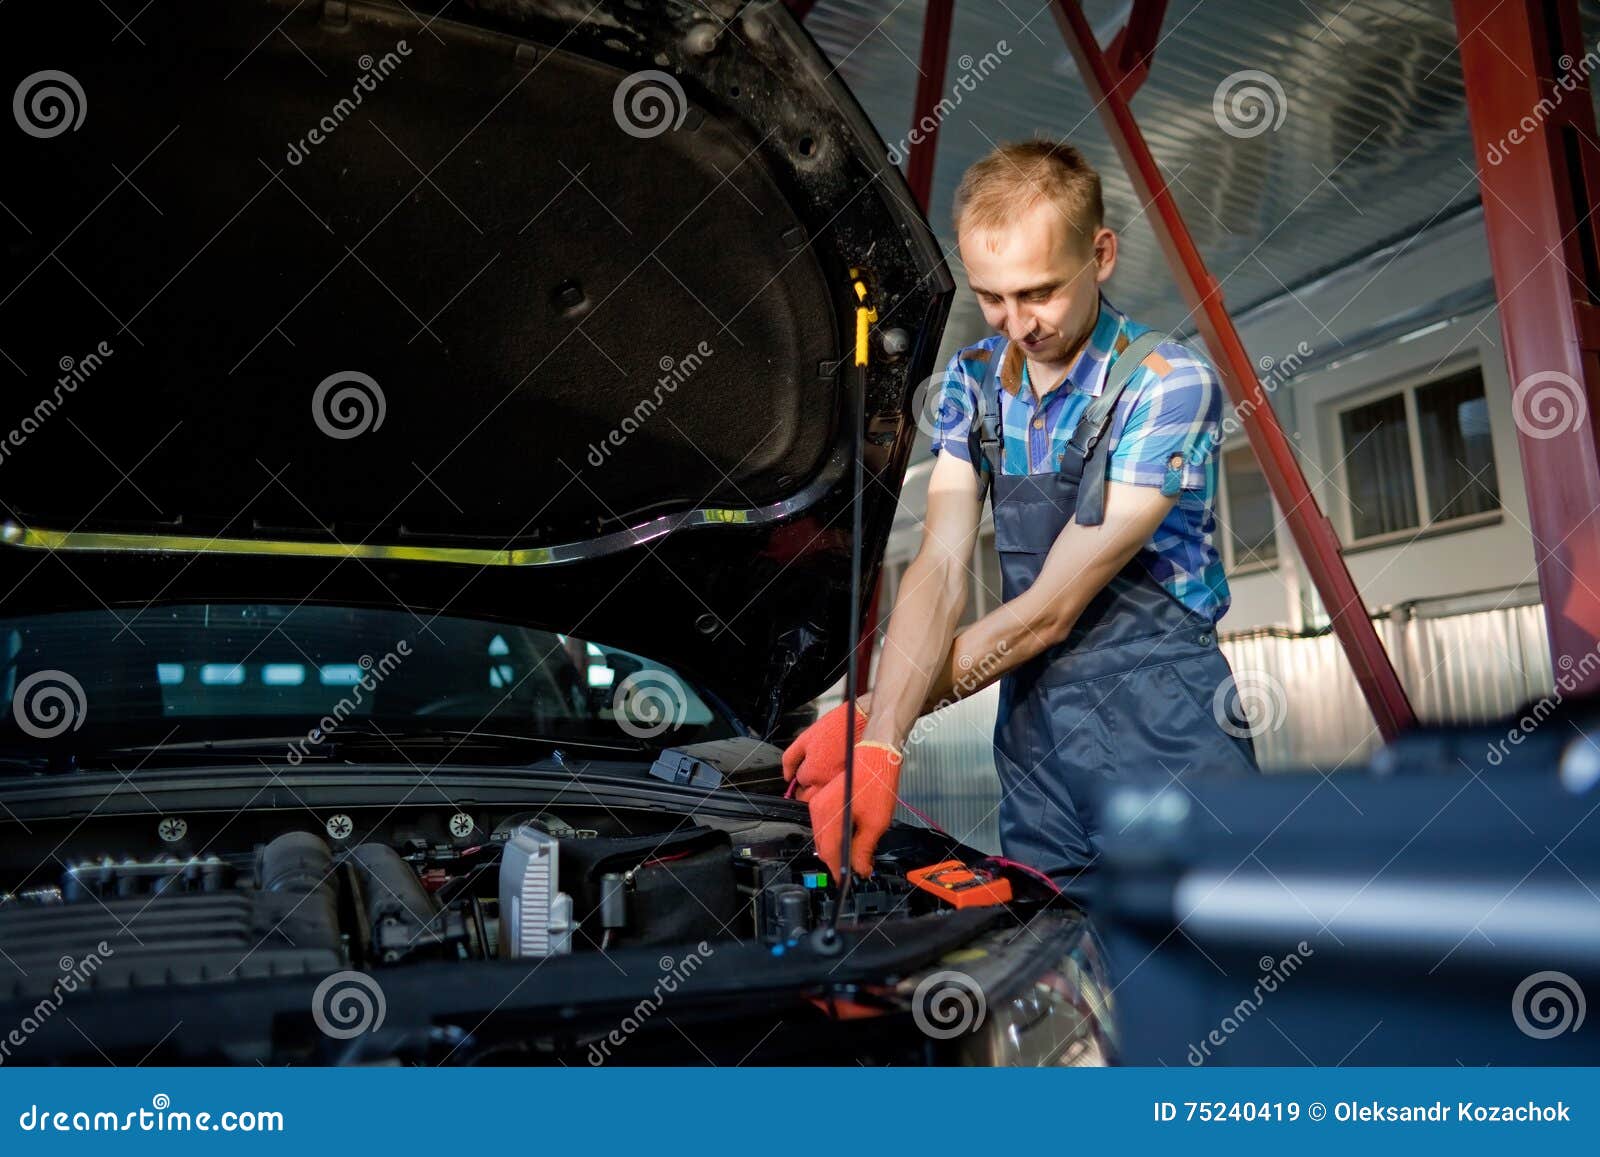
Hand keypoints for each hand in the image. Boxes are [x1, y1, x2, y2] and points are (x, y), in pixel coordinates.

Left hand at [781, 701, 868, 800]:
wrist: (863, 722)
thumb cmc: (837, 727)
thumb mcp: (806, 738)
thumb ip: (790, 759)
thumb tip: (787, 777)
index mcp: (813, 772)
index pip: (799, 784)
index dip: (800, 777)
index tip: (805, 770)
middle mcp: (827, 783)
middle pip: (809, 799)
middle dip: (806, 791)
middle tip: (812, 777)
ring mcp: (842, 786)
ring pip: (825, 800)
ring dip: (821, 793)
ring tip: (827, 775)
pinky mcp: (855, 784)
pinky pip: (840, 796)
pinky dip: (837, 790)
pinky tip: (839, 776)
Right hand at [807, 741, 902, 877]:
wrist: (876, 756)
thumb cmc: (877, 783)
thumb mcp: (876, 823)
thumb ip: (864, 850)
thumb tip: (860, 870)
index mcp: (830, 816)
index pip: (829, 854)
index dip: (837, 872)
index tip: (846, 882)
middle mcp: (818, 810)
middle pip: (822, 847)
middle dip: (836, 861)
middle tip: (852, 872)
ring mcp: (817, 803)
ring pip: (821, 837)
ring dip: (834, 849)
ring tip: (852, 857)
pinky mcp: (822, 800)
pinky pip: (822, 825)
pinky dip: (832, 836)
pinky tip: (846, 838)